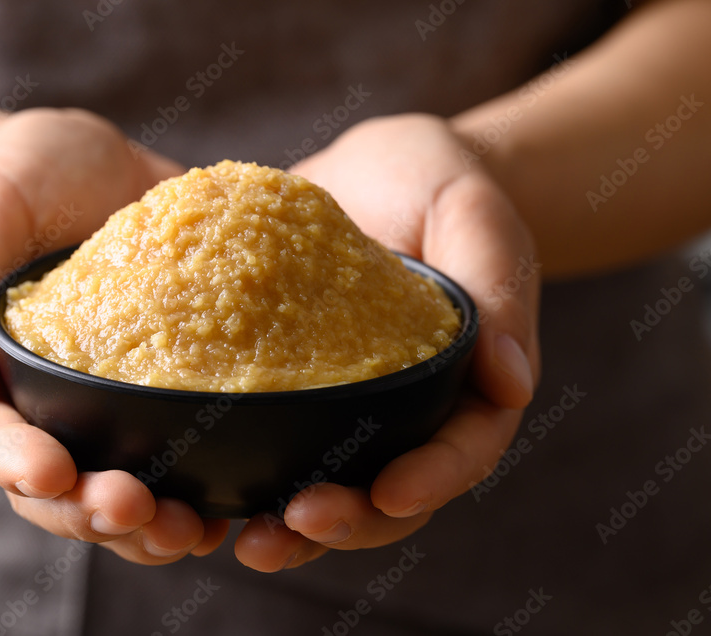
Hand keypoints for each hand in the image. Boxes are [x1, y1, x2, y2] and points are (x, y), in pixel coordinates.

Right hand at [0, 108, 230, 563]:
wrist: (95, 168)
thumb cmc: (23, 177)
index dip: (14, 462)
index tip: (53, 471)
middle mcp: (39, 409)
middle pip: (54, 489)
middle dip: (93, 511)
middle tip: (138, 509)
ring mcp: (102, 411)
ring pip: (115, 492)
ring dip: (151, 525)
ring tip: (194, 529)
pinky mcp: (159, 397)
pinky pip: (174, 459)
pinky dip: (199, 490)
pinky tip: (235, 503)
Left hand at [234, 114, 540, 571]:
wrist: (371, 169)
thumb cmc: (437, 183)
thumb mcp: (475, 216)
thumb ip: (498, 290)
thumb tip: (511, 384)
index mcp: (465, 384)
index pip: (462, 448)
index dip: (433, 479)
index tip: (391, 492)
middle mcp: (404, 410)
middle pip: (388, 491)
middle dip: (348, 520)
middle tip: (295, 525)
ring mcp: (346, 406)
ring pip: (328, 483)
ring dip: (292, 522)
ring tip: (246, 541)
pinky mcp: (291, 387)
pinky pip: (271, 439)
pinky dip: (244, 469)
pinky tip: (199, 484)